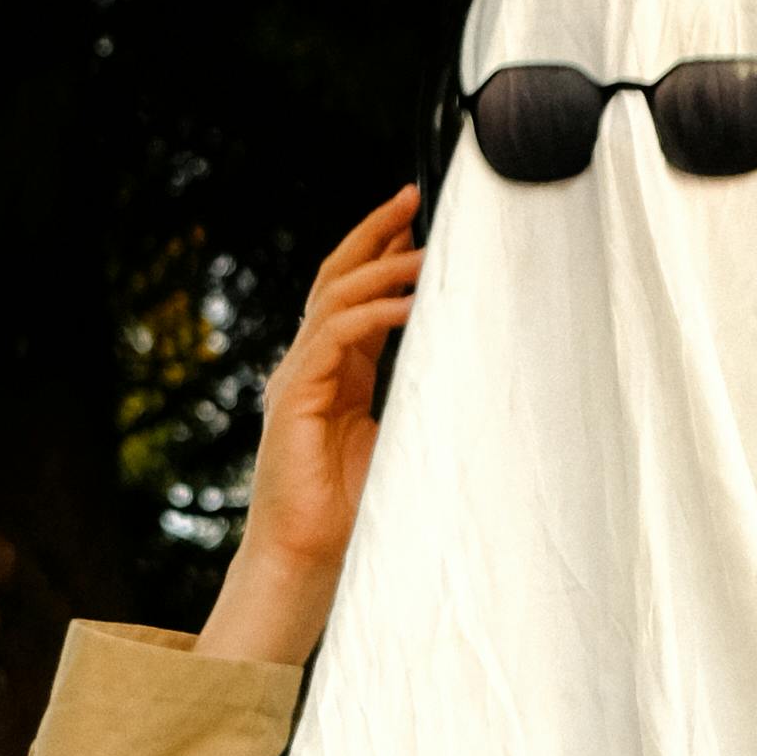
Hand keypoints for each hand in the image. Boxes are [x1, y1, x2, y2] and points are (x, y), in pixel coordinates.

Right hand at [193, 187, 422, 666]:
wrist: (307, 559)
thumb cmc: (350, 512)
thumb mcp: (398, 439)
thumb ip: (416, 395)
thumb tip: (463, 360)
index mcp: (333, 372)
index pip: (355, 293)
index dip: (382, 251)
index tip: (417, 216)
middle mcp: (308, 365)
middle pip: (337, 277)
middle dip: (375, 233)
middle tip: (412, 197)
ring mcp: (295, 377)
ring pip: (336, 297)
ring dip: (382, 266)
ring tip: (426, 248)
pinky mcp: (292, 395)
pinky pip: (336, 336)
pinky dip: (376, 314)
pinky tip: (412, 305)